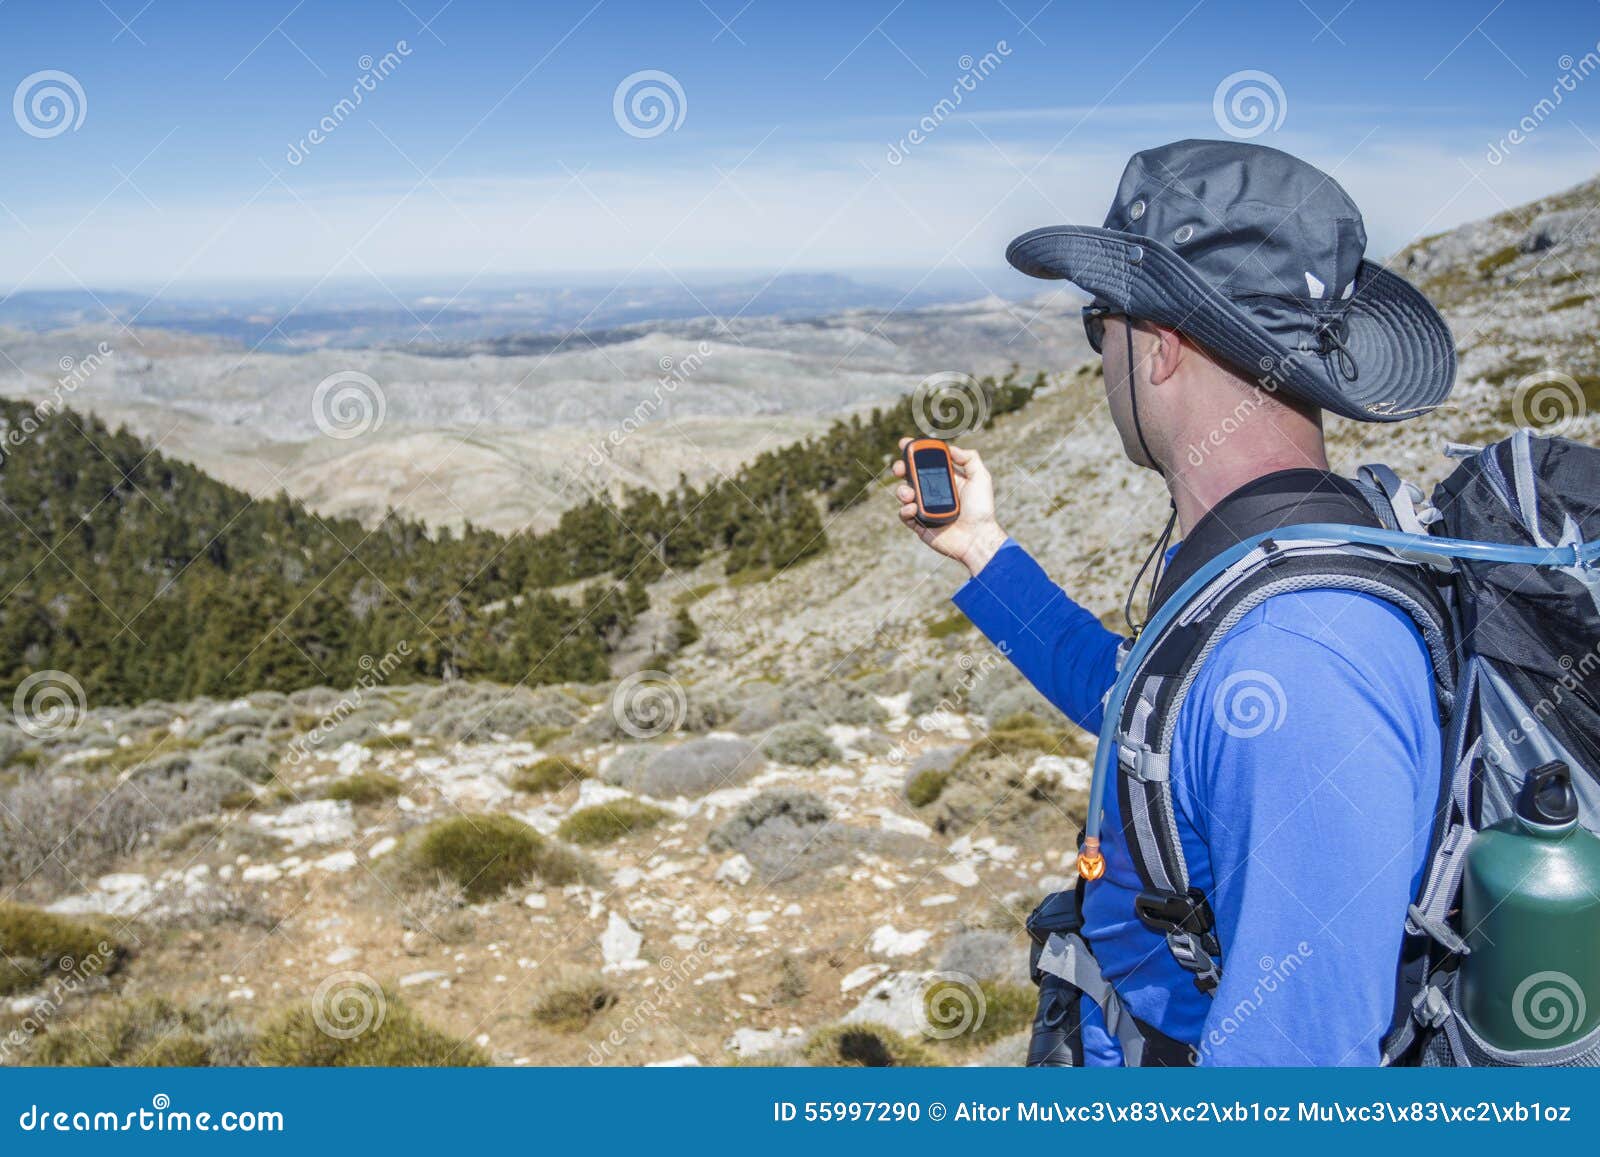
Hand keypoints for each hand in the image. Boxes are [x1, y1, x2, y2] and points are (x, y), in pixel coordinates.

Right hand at [894, 439, 1008, 577]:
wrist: (978, 538)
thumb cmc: (981, 509)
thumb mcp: (981, 478)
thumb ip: (970, 458)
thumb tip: (951, 448)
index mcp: (945, 480)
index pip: (926, 463)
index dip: (913, 453)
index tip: (904, 443)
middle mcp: (933, 493)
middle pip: (910, 476)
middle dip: (900, 468)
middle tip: (899, 468)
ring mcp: (925, 509)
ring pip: (904, 494)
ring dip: (902, 490)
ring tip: (909, 494)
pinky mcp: (920, 525)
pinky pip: (905, 515)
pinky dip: (905, 510)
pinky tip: (913, 508)